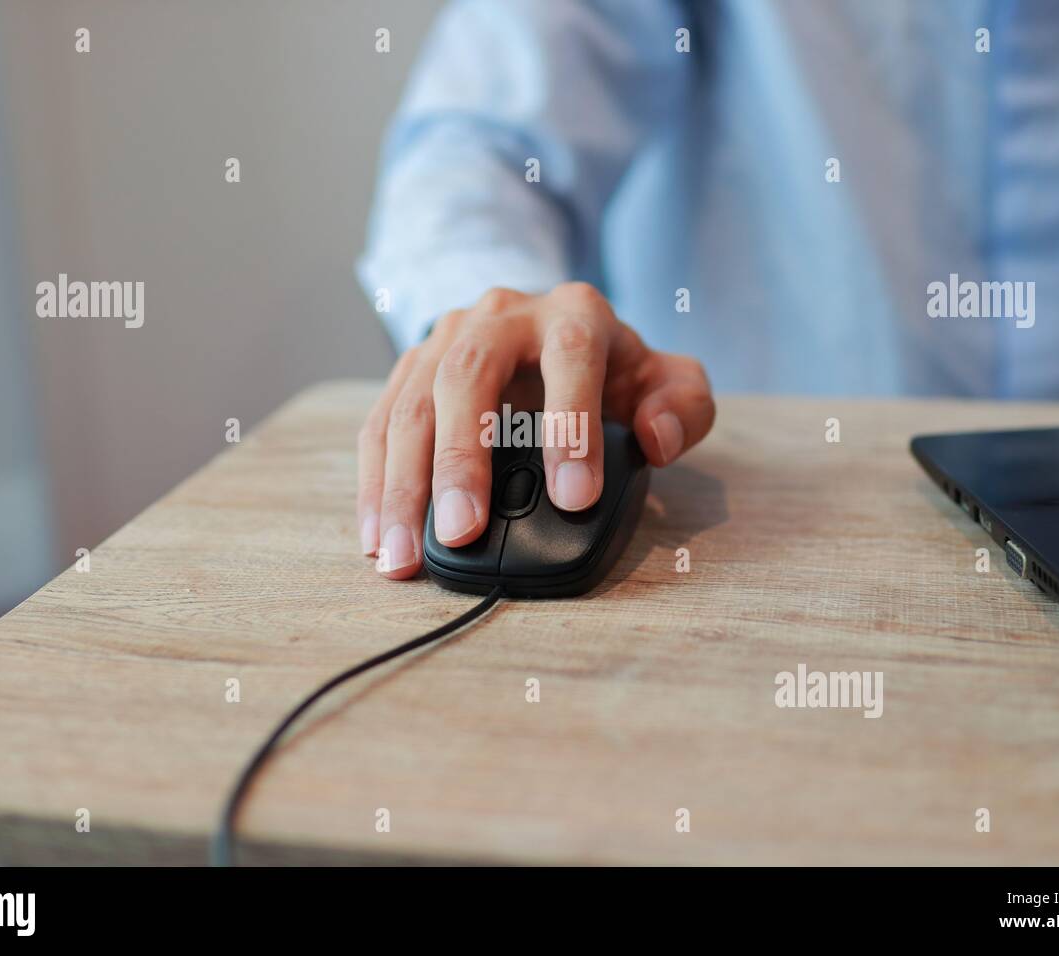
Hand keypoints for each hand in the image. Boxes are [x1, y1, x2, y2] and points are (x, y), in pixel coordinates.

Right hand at [358, 283, 715, 577]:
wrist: (548, 328)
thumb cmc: (612, 371)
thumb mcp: (667, 381)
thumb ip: (683, 407)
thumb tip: (655, 440)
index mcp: (573, 314)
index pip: (571, 357)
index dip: (572, 425)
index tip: (576, 497)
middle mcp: (501, 317)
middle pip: (466, 374)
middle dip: (461, 458)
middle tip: (464, 531)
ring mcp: (445, 339)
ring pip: (410, 404)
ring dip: (402, 485)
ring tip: (403, 555)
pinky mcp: (408, 371)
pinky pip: (378, 426)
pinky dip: (375, 485)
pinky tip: (378, 538)